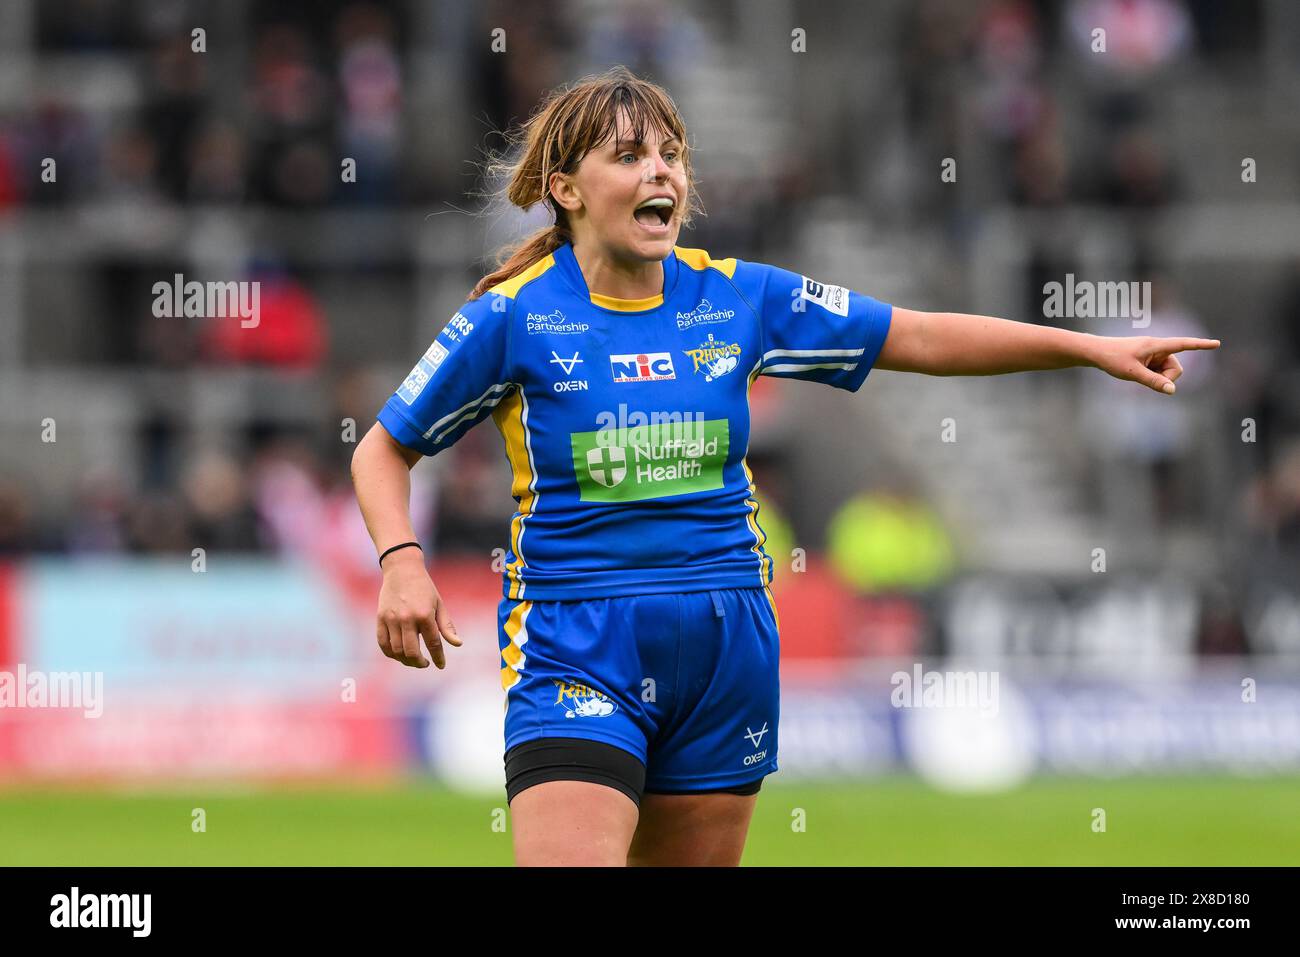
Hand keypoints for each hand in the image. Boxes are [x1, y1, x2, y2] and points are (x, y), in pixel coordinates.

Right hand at [375, 549, 462, 668]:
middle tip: (424, 664)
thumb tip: (457, 644)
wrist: (402, 570)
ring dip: (405, 660)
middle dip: (419, 663)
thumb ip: (446, 626)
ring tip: (413, 660)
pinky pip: (383, 643)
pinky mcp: (380, 618)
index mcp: (425, 615)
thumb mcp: (439, 604)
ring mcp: (391, 619)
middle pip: (412, 652)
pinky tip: (398, 654)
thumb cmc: (424, 588)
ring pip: (396, 650)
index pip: (433, 644)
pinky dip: (390, 653)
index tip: (440, 665)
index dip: (438, 658)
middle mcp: (407, 618)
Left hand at [1090, 335, 1220, 394]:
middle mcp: (1158, 348)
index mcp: (1156, 345)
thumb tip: (1172, 390)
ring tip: (1137, 373)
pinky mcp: (1149, 359)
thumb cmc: (1112, 359)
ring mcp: (1154, 354)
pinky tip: (1137, 372)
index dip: (1200, 345)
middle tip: (1144, 377)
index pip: (1183, 344)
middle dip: (1166, 378)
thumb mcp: (1132, 373)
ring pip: (1168, 372)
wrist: (1096, 352)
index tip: (1217, 344)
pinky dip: (1151, 376)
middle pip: (1176, 368)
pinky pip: (1159, 372)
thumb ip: (1153, 382)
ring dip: (1157, 378)